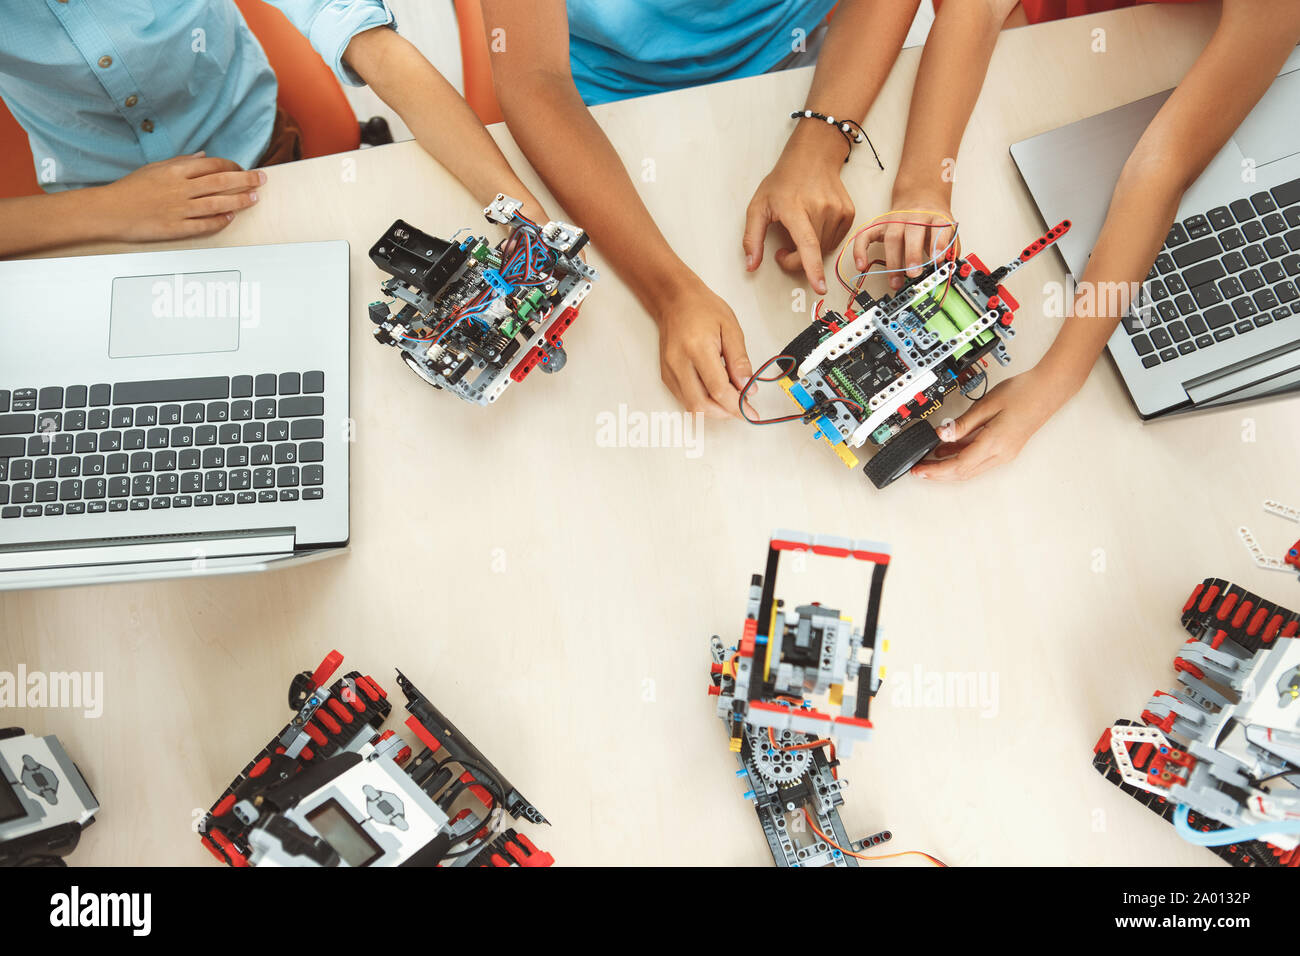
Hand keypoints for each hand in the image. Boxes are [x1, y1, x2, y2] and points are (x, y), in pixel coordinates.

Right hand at [88, 153, 263, 241]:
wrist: (110, 211)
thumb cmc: (131, 188)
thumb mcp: (155, 168)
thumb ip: (181, 162)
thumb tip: (204, 156)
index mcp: (176, 170)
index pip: (212, 165)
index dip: (232, 166)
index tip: (243, 168)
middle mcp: (181, 189)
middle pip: (221, 182)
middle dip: (245, 180)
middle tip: (262, 180)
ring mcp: (180, 209)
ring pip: (218, 203)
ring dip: (239, 200)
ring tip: (254, 198)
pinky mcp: (177, 228)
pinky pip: (205, 225)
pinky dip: (220, 220)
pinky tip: (231, 217)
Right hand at [654, 280, 752, 417]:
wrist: (675, 301)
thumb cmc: (703, 309)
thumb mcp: (731, 328)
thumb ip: (740, 360)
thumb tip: (748, 387)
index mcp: (697, 348)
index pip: (718, 389)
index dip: (737, 405)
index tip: (752, 413)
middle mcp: (679, 363)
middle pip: (702, 404)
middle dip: (726, 412)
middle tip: (743, 407)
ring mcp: (670, 371)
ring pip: (692, 406)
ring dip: (715, 410)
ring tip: (731, 399)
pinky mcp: (666, 376)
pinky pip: (685, 400)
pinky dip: (703, 402)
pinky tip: (715, 393)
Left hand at [743, 126, 853, 294]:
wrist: (813, 156)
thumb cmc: (784, 181)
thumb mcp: (758, 206)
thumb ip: (752, 238)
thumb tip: (751, 265)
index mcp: (795, 208)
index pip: (807, 243)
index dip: (812, 268)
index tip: (819, 286)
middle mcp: (820, 208)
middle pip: (812, 252)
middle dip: (796, 260)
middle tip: (783, 250)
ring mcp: (837, 210)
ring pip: (824, 249)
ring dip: (810, 251)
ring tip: (799, 232)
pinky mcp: (848, 213)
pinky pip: (835, 240)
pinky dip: (823, 241)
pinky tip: (814, 225)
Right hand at [851, 200, 956, 291]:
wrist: (920, 197)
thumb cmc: (933, 219)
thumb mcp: (949, 228)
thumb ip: (951, 246)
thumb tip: (951, 265)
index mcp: (935, 217)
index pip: (938, 229)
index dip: (938, 244)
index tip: (938, 259)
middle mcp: (914, 217)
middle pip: (911, 233)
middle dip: (912, 254)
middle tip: (914, 274)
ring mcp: (895, 220)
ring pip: (891, 238)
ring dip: (893, 261)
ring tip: (896, 281)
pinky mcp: (879, 224)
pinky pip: (865, 235)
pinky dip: (860, 250)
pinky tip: (862, 265)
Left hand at [911, 368, 1071, 480]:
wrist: (1049, 389)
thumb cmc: (1024, 392)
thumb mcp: (987, 404)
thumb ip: (963, 422)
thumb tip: (942, 435)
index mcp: (995, 443)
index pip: (959, 465)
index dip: (936, 471)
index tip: (919, 470)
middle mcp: (1001, 453)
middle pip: (963, 473)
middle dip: (938, 474)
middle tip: (919, 470)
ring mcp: (1005, 453)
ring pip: (971, 469)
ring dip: (949, 467)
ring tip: (929, 461)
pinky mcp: (1006, 448)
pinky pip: (979, 459)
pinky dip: (961, 457)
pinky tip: (948, 451)